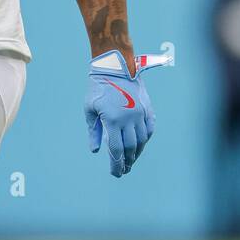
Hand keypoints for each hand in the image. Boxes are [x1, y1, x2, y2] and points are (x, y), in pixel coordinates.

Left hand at [85, 51, 154, 177]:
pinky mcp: (147, 108)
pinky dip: (145, 139)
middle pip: (130, 148)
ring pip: (142, 140)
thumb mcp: (90, 110)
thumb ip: (93, 131)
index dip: (116, 164)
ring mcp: (140, 113)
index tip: (116, 174)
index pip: (116, 150)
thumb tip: (95, 151)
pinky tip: (140, 146)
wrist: (115, 65)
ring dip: (136, 153)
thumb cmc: (98, 87)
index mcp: (112, 121)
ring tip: (131, 161)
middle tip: (123, 171)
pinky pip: (149, 129)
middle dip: (127, 162)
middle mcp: (129, 119)